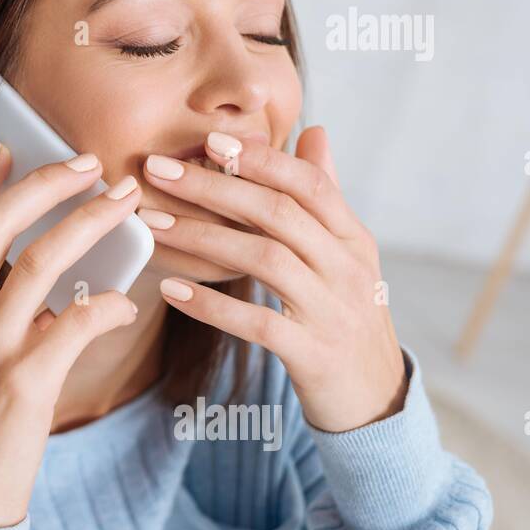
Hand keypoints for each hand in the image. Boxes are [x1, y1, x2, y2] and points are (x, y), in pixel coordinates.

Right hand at [0, 142, 141, 529]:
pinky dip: (107, 304)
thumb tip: (15, 263)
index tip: (4, 153)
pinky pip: (77, 322)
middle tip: (87, 164)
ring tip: (124, 203)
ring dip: (91, 222)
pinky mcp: (24, 385)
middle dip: (45, 184)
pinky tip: (122, 303)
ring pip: (43, 260)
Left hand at [140, 126, 406, 432]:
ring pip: (264, 260)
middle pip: (278, 214)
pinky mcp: (313, 354)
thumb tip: (316, 131)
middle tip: (157, 170)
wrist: (376, 398)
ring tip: (152, 224)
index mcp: (353, 238)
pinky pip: (257, 323)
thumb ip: (325, 196)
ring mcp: (332, 312)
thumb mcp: (347, 255)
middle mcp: (348, 269)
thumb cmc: (347, 316)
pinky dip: (211, 305)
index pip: (308, 184)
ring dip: (202, 237)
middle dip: (213, 187)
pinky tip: (171, 290)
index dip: (260, 159)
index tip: (209, 141)